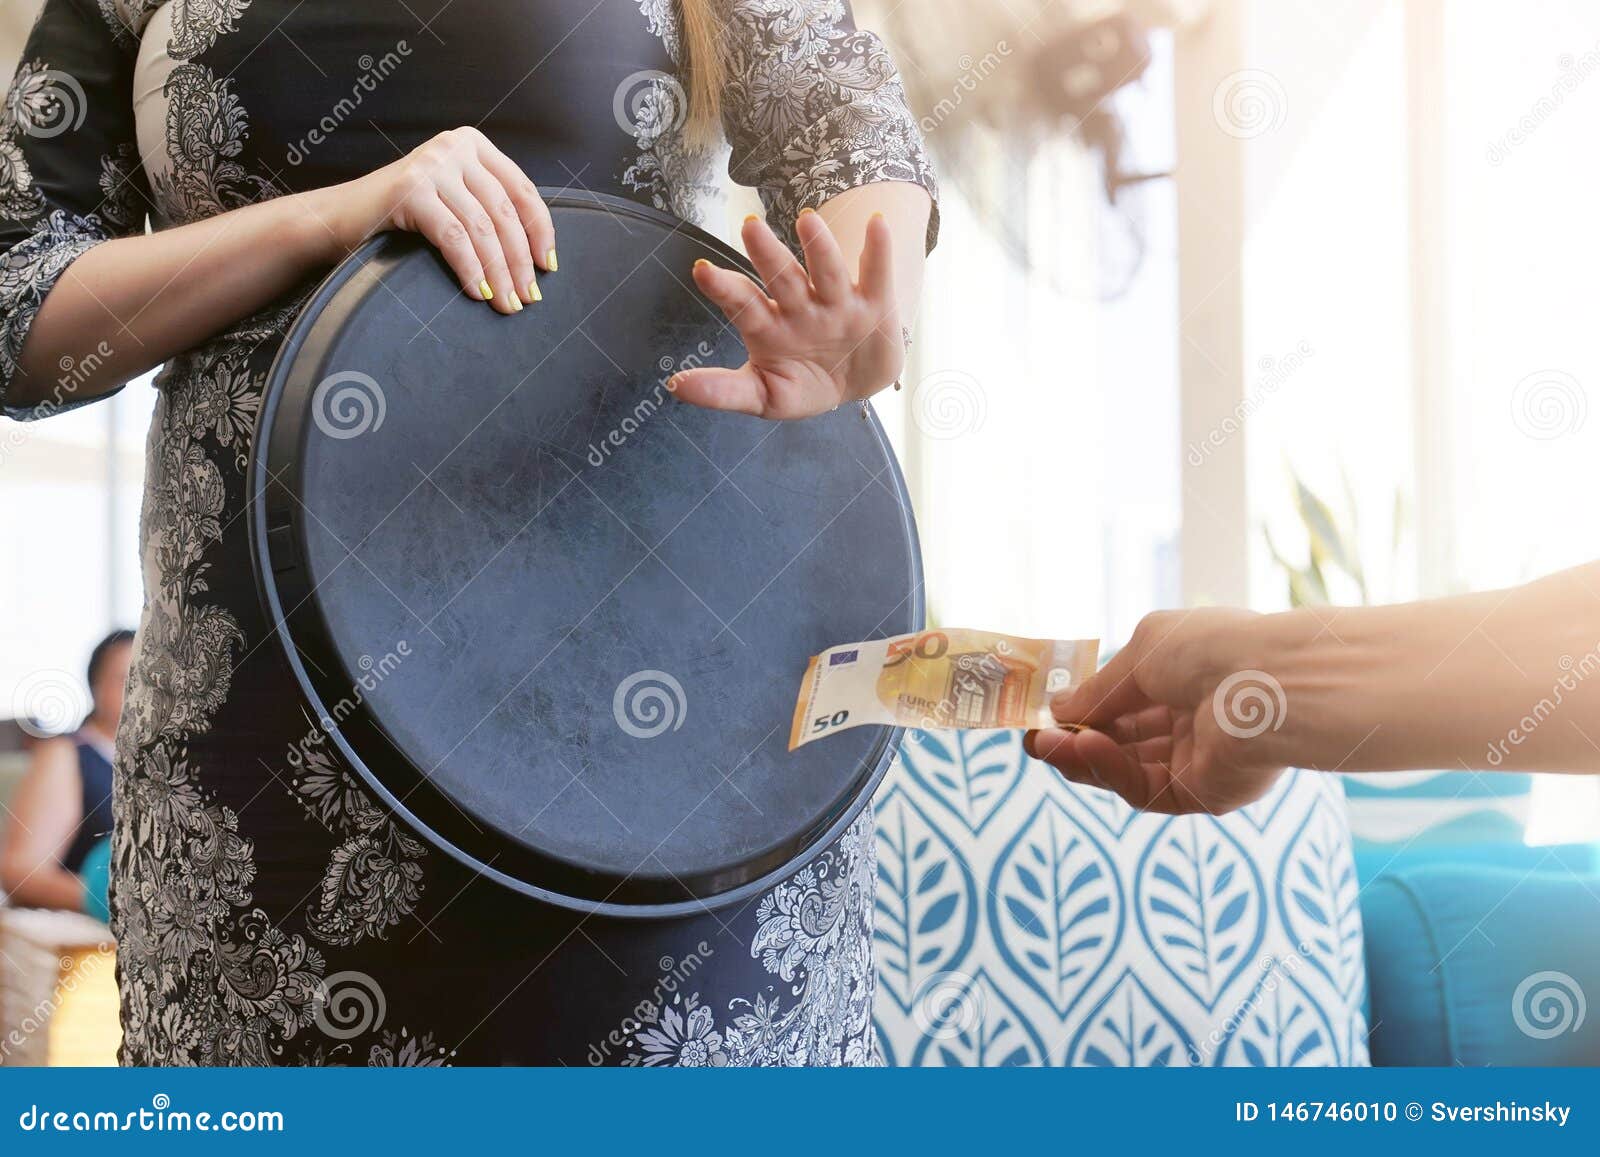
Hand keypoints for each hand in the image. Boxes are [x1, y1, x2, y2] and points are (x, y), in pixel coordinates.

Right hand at [319, 127, 554, 314]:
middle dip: (520, 261)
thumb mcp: (453, 198)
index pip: (522, 190)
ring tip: (507, 303)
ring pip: (482, 228)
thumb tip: (535, 252)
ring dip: (499, 272)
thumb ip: (487, 206)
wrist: (342, 217)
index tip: (548, 267)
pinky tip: (480, 292)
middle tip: (528, 297)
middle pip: (504, 212)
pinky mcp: (410, 190)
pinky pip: (454, 237)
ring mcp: (432, 165)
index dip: (540, 231)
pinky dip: (471, 268)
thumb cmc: (404, 215)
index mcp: (473, 145)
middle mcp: (454, 147)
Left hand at [672, 210, 903, 417]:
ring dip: (818, 246)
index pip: (742, 302)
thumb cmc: (803, 384)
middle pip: (782, 277)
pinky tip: (876, 224)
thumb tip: (674, 386)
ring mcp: (837, 302)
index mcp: (768, 326)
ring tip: (807, 220)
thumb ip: (724, 391)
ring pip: (826, 271)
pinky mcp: (875, 303)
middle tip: (749, 227)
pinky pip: (876, 274)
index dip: (723, 287)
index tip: (701, 270)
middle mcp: (800, 306)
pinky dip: (878, 250)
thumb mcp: (765, 395)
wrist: (856, 385)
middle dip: (767, 254)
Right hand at [1024, 608, 1292, 814]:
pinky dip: (1108, 770)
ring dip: (1082, 757)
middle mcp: (1192, 721)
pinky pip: (1142, 788)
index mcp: (1185, 679)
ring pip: (1125, 768)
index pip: (1125, 703)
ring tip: (1044, 746)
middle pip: (1120, 741)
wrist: (1270, 684)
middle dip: (1074, 740)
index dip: (1084, 710)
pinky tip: (1083, 750)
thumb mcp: (1142, 654)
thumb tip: (1056, 710)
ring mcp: (1196, 760)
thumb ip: (1099, 688)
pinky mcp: (1200, 794)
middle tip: (1033, 741)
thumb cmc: (1213, 649)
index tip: (1043, 716)